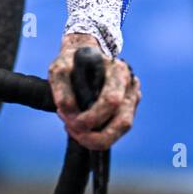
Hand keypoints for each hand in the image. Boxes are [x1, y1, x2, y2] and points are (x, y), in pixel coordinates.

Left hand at [48, 33, 140, 150]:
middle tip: (72, 132)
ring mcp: (133, 98)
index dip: (91, 118)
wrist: (83, 54)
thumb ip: (61, 89)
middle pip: (123, 122)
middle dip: (96, 137)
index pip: (111, 100)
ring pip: (122, 130)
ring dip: (96, 138)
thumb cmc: (71, 62)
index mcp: (118, 70)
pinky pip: (116, 130)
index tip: (69, 120)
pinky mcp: (129, 108)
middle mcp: (130, 85)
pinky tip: (80, 125)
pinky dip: (98, 134)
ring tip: (73, 129)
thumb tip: (68, 111)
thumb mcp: (59, 69)